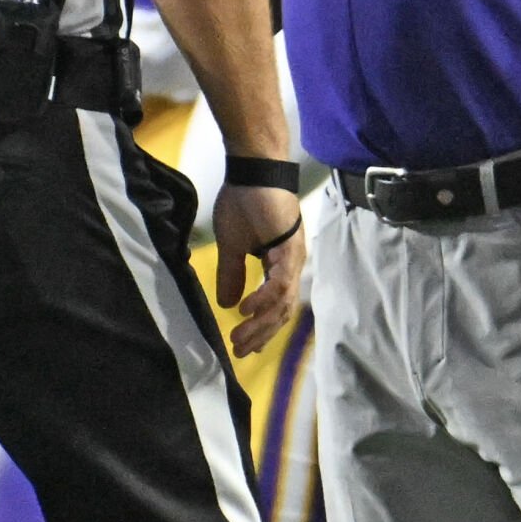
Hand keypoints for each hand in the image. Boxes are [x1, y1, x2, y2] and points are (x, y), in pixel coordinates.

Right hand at [211, 183, 303, 357]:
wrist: (251, 171)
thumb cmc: (242, 201)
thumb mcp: (231, 245)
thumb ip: (231, 274)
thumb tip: (227, 304)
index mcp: (279, 263)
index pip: (275, 305)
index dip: (259, 327)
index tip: (241, 345)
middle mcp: (291, 264)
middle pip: (281, 311)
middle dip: (260, 334)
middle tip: (239, 350)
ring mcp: (293, 257)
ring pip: (283, 302)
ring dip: (261, 323)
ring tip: (240, 336)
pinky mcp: (290, 247)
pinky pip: (280, 282)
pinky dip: (264, 298)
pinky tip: (247, 310)